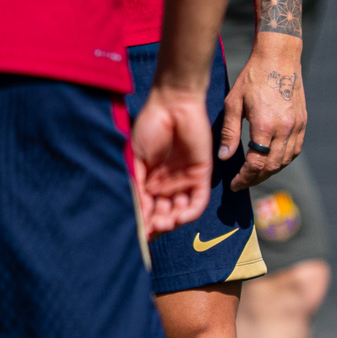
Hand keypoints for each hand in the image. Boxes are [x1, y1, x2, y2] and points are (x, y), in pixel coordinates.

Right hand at [130, 80, 215, 234]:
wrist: (171, 104)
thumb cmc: (149, 127)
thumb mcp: (135, 158)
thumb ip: (136, 184)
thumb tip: (134, 213)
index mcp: (150, 180)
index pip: (147, 208)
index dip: (143, 222)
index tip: (135, 233)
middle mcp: (167, 183)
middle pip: (164, 214)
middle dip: (157, 225)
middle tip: (149, 230)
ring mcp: (184, 180)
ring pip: (180, 211)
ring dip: (172, 222)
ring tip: (162, 225)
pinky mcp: (201, 175)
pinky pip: (198, 201)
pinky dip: (189, 212)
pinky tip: (179, 218)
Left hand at [220, 31, 306, 189]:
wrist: (279, 58)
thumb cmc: (252, 78)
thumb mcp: (233, 102)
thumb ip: (229, 132)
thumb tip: (225, 158)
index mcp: (265, 125)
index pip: (256, 164)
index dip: (245, 178)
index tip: (234, 185)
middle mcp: (285, 129)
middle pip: (272, 166)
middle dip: (256, 179)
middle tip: (241, 183)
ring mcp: (297, 126)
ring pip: (285, 161)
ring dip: (270, 172)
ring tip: (254, 176)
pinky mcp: (303, 122)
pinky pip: (295, 150)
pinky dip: (283, 161)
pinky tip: (271, 162)